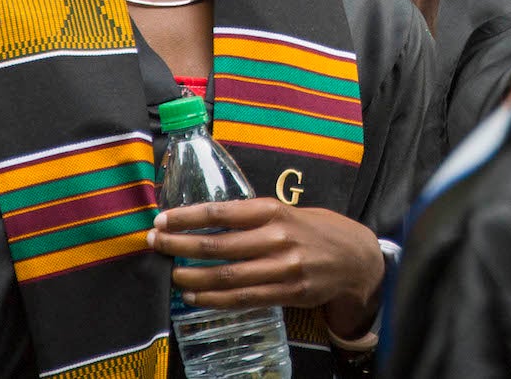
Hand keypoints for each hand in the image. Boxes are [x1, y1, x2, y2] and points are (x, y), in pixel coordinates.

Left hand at [150, 199, 383, 336]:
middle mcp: (277, 238)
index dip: (187, 217)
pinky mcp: (287, 293)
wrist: (355, 258)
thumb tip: (203, 221)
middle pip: (218, 246)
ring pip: (227, 277)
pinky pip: (243, 299)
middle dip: (180, 245)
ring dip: (193, 277)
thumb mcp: (285, 211)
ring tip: (172, 275)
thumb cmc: (314, 229)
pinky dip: (214, 299)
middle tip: (155, 243)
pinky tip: (195, 296)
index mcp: (272, 210)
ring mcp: (282, 268)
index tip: (162, 219)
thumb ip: (250, 217)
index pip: (221, 212)